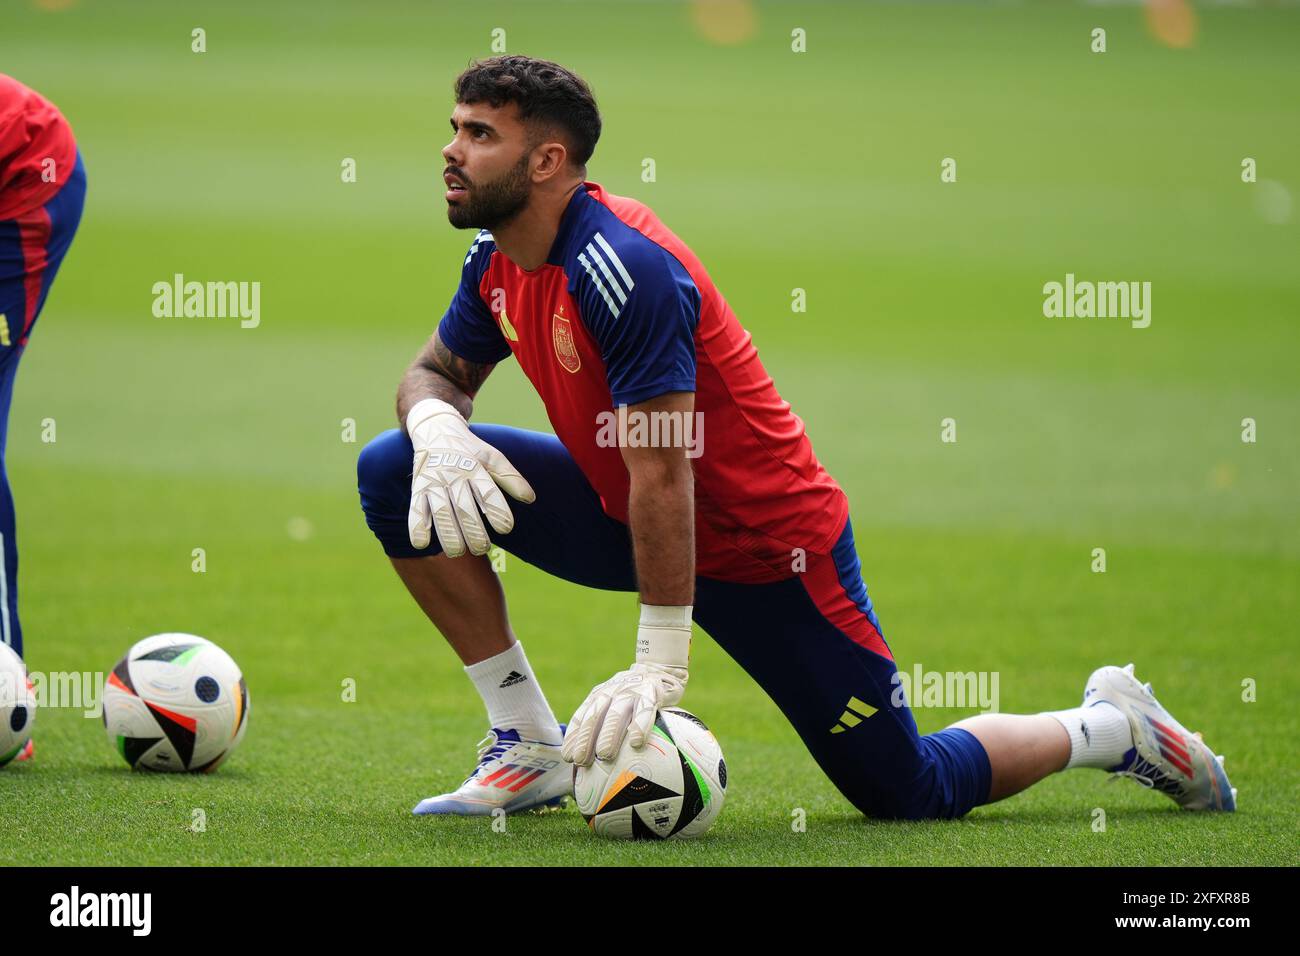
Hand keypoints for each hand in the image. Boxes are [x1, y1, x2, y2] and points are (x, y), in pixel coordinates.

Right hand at [406, 398, 534, 555]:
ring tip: (458, 552)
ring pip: (441, 510)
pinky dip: (416, 526)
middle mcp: (454, 474)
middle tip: (482, 548)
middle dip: (473, 530)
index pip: (487, 491)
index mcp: (476, 467)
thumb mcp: (493, 457)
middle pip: (464, 506)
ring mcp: (434, 481)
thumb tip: (531, 498)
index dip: (497, 510)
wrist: (435, 428)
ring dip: (448, 533)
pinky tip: (421, 544)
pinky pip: (415, 508)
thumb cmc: (469, 449)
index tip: (506, 528)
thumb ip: (510, 478)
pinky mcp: (418, 487)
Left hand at [561, 604, 692, 766]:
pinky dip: (639, 726)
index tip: (567, 757)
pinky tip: (636, 743)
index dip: (573, 736)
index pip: (581, 716)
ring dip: (608, 733)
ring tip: (604, 755)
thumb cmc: (634, 698)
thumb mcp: (614, 704)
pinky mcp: (650, 691)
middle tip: (581, 760)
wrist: (658, 669)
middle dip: (585, 738)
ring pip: (616, 712)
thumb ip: (604, 726)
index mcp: (598, 696)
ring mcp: (630, 690)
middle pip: (595, 715)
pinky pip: (645, 710)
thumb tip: (592, 763)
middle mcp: (611, 691)